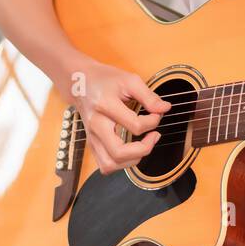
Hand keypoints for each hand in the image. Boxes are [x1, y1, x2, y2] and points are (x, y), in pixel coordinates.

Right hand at [60, 59, 170, 174]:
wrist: (80, 82)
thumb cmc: (105, 80)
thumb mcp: (129, 80)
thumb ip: (149, 96)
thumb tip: (165, 108)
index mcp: (105, 105)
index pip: (135, 125)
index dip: (153, 122)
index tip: (157, 114)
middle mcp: (96, 125)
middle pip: (118, 152)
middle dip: (143, 149)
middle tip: (154, 136)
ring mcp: (91, 137)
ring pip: (110, 165)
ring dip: (132, 160)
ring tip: (143, 146)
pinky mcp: (91, 144)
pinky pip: (105, 165)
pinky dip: (121, 164)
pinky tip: (131, 151)